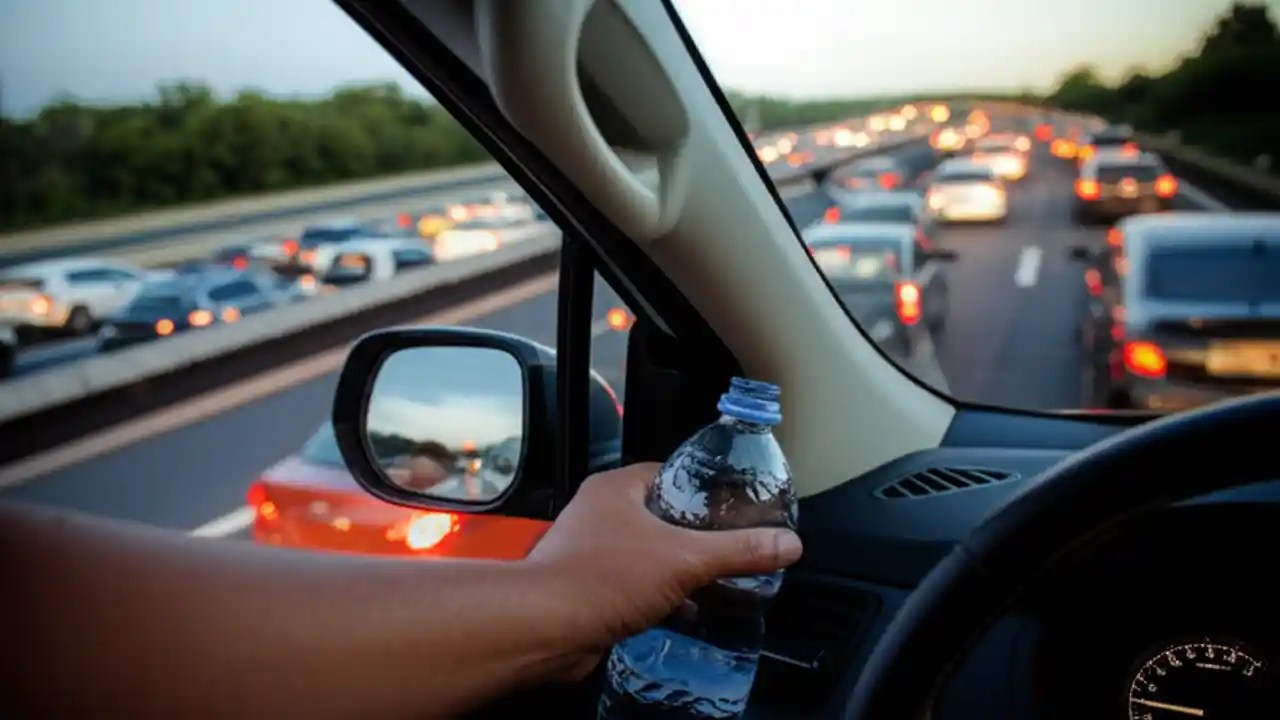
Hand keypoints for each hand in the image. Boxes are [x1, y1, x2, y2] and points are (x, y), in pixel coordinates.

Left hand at [525, 463, 802, 677]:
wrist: (546, 627)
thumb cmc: (606, 577)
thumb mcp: (686, 559)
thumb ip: (739, 550)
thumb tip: (790, 544)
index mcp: (617, 487)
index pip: (672, 473)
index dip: (706, 489)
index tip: (737, 507)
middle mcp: (600, 512)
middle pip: (661, 515)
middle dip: (696, 535)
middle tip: (733, 549)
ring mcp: (590, 550)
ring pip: (647, 553)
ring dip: (679, 569)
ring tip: (717, 582)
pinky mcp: (587, 587)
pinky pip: (633, 584)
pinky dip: (660, 595)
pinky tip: (687, 611)